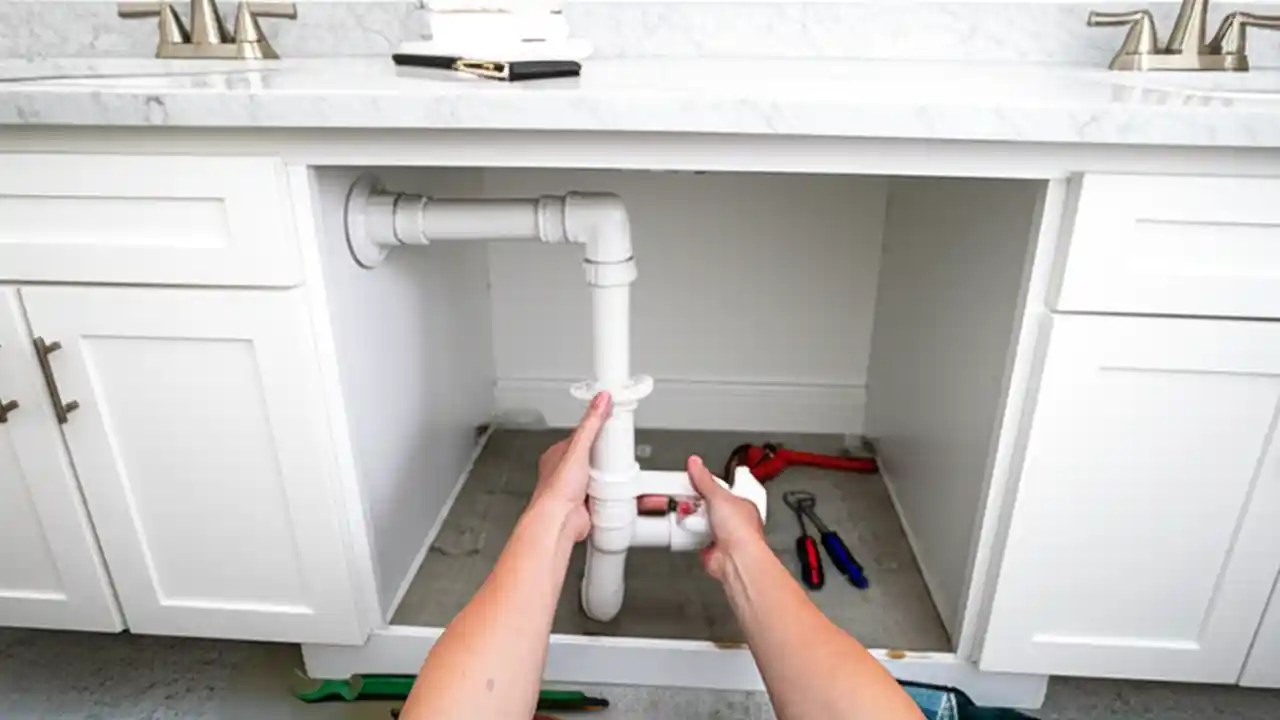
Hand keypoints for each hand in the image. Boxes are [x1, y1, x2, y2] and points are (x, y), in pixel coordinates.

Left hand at [531, 392, 611, 542]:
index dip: (597, 430)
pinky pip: (604, 493)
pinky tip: (614, 490)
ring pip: (599, 476)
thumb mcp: (579, 448)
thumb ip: (591, 423)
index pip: (582, 435)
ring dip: (609, 476)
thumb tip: (601, 399)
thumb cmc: (557, 489)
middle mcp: (565, 472)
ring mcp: (576, 488)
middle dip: (606, 457)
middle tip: (618, 453)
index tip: (613, 424)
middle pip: (593, 456)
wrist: (560, 521)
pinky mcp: (587, 503)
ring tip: (617, 472)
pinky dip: (611, 492)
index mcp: (558, 454)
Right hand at [686, 455, 765, 581]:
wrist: (735, 558)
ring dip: (693, 518)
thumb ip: (704, 479)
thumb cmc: (741, 529)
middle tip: (686, 497)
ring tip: (686, 512)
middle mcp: (732, 520)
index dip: (707, 484)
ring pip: (700, 520)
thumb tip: (695, 462)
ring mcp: (720, 534)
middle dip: (697, 502)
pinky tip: (686, 527)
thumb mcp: (718, 496)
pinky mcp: (709, 547)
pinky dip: (689, 533)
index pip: (721, 489)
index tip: (693, 479)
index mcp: (741, 504)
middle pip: (708, 505)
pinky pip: (693, 536)